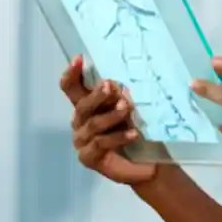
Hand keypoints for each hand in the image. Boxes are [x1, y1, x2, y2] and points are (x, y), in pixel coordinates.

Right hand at [60, 55, 157, 184]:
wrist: (148, 163)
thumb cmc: (138, 131)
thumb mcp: (133, 110)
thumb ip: (122, 97)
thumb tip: (120, 86)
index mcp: (88, 106)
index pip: (72, 88)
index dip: (72, 73)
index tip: (79, 58)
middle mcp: (81, 121)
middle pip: (82, 105)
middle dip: (96, 94)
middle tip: (111, 85)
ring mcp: (82, 140)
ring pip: (93, 124)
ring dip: (111, 115)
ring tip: (127, 108)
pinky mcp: (88, 157)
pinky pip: (101, 143)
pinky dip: (118, 137)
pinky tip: (133, 134)